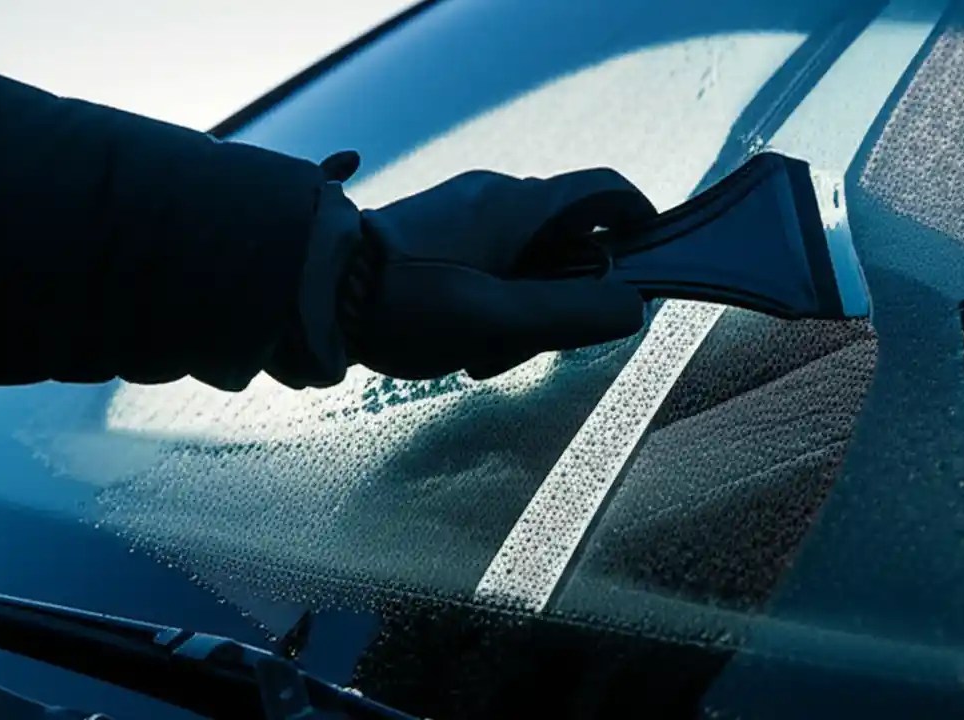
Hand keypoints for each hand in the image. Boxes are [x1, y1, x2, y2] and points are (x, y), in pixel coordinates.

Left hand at [339, 166, 655, 379]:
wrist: (312, 290)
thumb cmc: (406, 304)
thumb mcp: (496, 319)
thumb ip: (571, 315)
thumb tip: (633, 307)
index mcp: (519, 206)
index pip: (607, 192)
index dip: (641, 222)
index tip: (651, 262)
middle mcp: (496, 195)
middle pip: (568, 239)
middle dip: (566, 297)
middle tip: (534, 345)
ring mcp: (465, 210)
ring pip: (528, 259)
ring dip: (524, 311)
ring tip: (482, 353)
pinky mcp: (439, 230)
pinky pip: (493, 262)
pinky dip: (494, 303)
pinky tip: (461, 342)